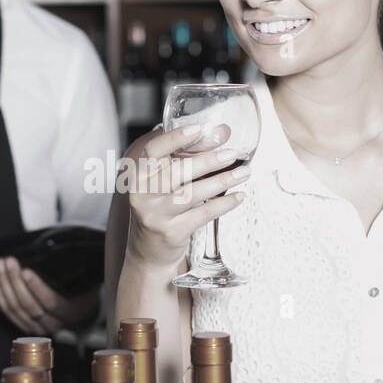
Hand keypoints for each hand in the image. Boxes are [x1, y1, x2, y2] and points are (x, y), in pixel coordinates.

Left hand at [0, 257, 98, 335]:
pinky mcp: (26, 326)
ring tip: (0, 265)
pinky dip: (0, 295)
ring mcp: (38, 328)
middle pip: (28, 305)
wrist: (82, 313)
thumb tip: (55, 255)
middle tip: (8, 261)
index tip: (26, 270)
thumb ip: (72, 274)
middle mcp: (53, 324)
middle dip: (14, 281)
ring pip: (15, 309)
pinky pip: (8, 312)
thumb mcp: (86, 284)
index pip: (51, 302)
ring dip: (4, 285)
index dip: (36, 287)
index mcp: (70, 313)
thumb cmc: (83, 293)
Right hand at [124, 122, 249, 269]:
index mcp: (139, 177)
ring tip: (243, 172)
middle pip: (176, 171)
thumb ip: (186, 158)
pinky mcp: (171, 232)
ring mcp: (156, 215)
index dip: (175, 138)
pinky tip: (238, 197)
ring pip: (192, 193)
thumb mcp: (163, 184)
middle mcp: (143, 195)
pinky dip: (223, 204)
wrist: (148, 253)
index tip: (198, 129)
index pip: (153, 151)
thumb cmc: (160, 211)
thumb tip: (221, 132)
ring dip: (222, 181)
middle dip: (208, 160)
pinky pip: (202, 214)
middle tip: (231, 153)